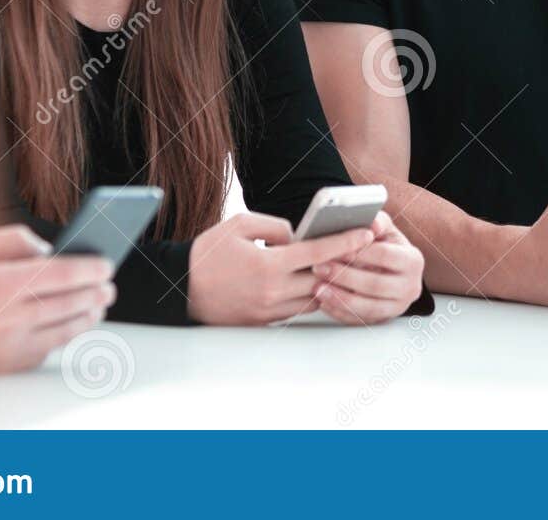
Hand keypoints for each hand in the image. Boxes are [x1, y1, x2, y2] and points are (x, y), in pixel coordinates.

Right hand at [0, 224, 115, 372]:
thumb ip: (12, 240)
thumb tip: (46, 250)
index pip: (58, 274)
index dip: (88, 268)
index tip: (106, 264)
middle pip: (62, 305)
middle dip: (92, 294)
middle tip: (110, 286)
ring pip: (56, 334)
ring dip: (84, 319)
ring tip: (99, 307)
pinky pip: (38, 355)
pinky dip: (59, 341)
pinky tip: (70, 328)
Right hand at [187, 211, 374, 325]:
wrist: (180, 288)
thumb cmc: (209, 252)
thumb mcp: (240, 225)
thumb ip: (275, 227)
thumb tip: (298, 237)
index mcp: (269, 265)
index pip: (319, 252)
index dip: (345, 242)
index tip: (366, 233)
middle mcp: (273, 292)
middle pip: (323, 279)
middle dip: (344, 264)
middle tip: (361, 250)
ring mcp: (269, 310)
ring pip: (314, 298)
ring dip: (328, 283)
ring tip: (340, 265)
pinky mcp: (264, 321)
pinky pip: (297, 309)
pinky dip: (309, 295)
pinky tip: (314, 281)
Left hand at [309, 211, 424, 324]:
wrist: (392, 268)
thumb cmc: (384, 245)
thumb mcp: (384, 229)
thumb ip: (377, 222)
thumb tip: (371, 225)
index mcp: (413, 261)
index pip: (385, 256)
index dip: (359, 252)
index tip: (336, 249)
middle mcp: (411, 287)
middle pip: (375, 284)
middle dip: (344, 276)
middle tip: (319, 267)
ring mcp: (398, 307)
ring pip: (368, 307)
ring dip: (340, 298)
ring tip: (317, 288)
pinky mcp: (382, 319)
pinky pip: (359, 320)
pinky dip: (340, 312)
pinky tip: (324, 302)